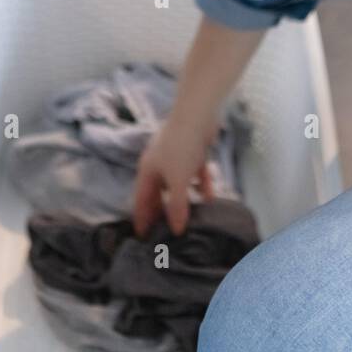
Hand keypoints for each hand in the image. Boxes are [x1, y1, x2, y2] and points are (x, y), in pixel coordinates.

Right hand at [132, 116, 218, 237]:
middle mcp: (159, 164)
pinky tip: (210, 198)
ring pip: (177, 184)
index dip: (142, 218)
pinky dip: (201, 185)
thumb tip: (176, 230)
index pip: (141, 199)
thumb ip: (177, 207)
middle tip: (165, 232)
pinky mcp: (192, 151)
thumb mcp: (178, 181)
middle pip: (158, 193)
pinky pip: (195, 173)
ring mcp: (176, 156)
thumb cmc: (181, 146)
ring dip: (182, 199)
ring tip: (188, 219)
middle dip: (161, 211)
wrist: (198, 114)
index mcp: (148, 170)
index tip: (142, 237)